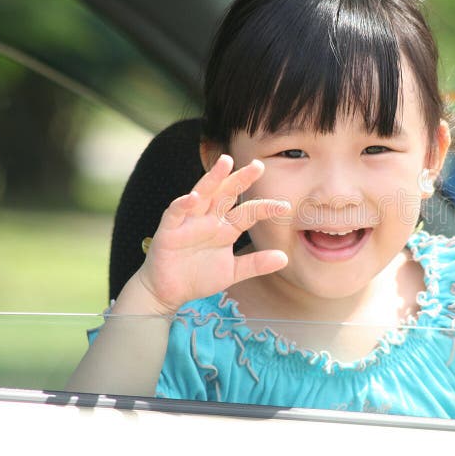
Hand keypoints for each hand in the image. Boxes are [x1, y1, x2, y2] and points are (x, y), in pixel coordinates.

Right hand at [135, 155, 289, 314]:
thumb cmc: (199, 276)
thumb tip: (284, 258)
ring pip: (202, 194)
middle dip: (241, 178)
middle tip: (258, 165)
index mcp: (226, 227)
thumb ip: (255, 264)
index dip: (265, 208)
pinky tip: (193, 197)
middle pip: (227, 194)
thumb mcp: (232, 271)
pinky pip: (175, 212)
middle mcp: (209, 219)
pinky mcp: (169, 230)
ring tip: (226, 163)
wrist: (169, 292)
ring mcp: (189, 222)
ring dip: (213, 178)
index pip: (248, 212)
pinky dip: (183, 204)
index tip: (285, 206)